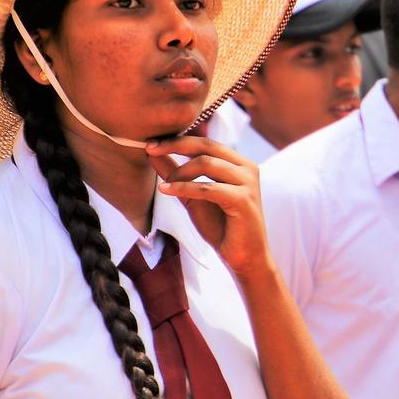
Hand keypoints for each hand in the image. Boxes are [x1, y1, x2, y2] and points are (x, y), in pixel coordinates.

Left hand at [146, 136, 269, 276]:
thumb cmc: (221, 227)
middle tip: (151, 149)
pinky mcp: (243, 200)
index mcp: (238, 163)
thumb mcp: (193, 197)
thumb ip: (176, 174)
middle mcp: (247, 168)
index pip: (205, 142)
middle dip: (175, 145)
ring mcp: (247, 182)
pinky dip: (184, 188)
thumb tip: (153, 154)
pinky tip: (167, 190)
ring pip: (206, 164)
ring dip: (179, 173)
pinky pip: (207, 188)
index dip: (177, 140)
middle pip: (206, 146)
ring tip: (165, 185)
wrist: (243, 257)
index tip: (151, 144)